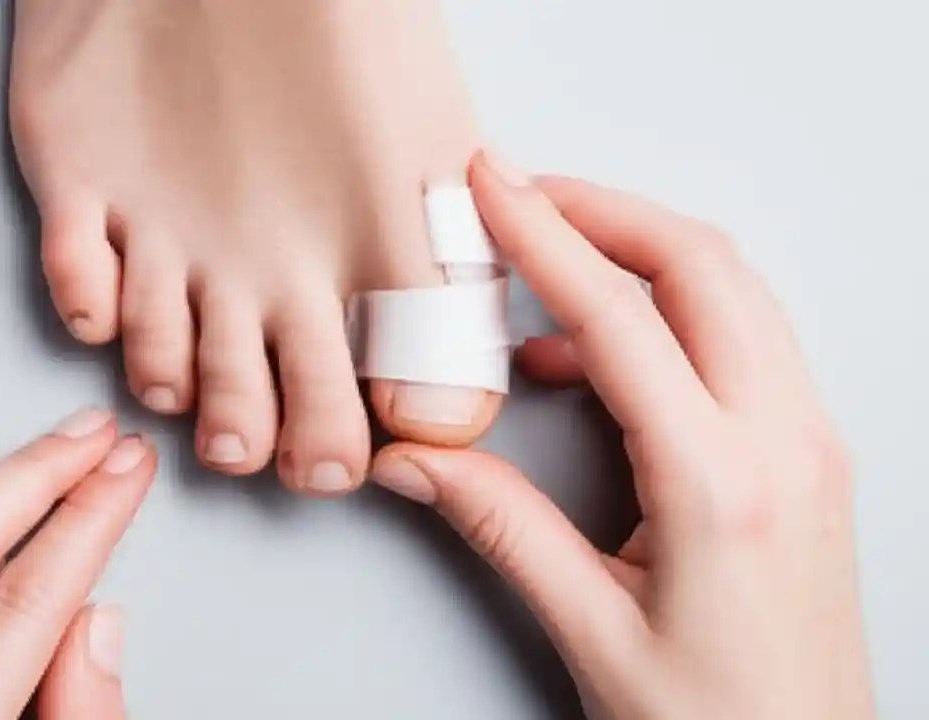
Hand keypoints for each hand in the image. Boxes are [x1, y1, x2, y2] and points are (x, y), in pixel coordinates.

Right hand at [372, 154, 873, 718]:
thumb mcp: (591, 631)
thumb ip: (501, 528)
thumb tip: (417, 458)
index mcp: (724, 485)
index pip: (625, 319)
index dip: (548, 239)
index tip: (494, 189)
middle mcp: (784, 444)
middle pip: (701, 268)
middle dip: (604, 211)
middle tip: (520, 193)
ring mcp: (807, 444)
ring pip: (731, 292)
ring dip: (640, 253)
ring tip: (547, 257)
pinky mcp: (803, 455)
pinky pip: (739, 342)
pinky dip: (665, 313)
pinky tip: (588, 353)